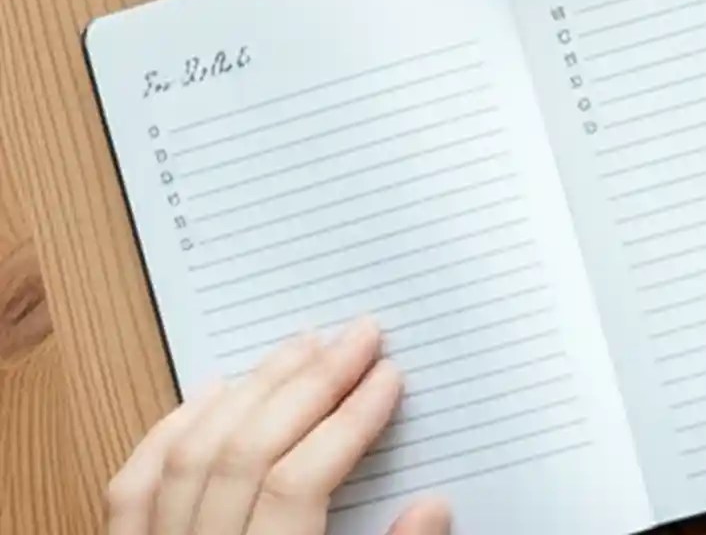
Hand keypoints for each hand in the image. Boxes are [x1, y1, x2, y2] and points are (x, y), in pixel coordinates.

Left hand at [106, 317, 451, 534]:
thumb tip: (433, 506)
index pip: (300, 483)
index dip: (350, 423)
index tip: (390, 378)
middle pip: (247, 451)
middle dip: (310, 384)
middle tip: (357, 336)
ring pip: (192, 454)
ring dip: (251, 389)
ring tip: (300, 346)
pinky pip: (135, 482)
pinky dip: (174, 428)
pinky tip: (212, 390)